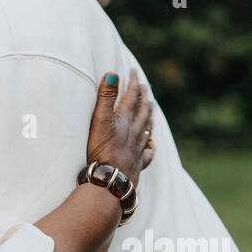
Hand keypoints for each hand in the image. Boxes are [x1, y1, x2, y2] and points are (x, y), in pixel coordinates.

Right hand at [85, 70, 154, 185]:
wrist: (110, 180)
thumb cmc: (101, 150)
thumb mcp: (100, 120)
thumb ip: (105, 97)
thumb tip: (112, 74)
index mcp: (125, 119)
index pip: (132, 96)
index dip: (133, 82)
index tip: (133, 71)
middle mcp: (135, 132)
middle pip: (143, 111)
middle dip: (144, 97)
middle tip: (146, 88)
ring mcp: (137, 148)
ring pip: (147, 129)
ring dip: (149, 117)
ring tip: (151, 110)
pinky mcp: (137, 164)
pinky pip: (147, 153)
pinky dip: (150, 147)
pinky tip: (151, 147)